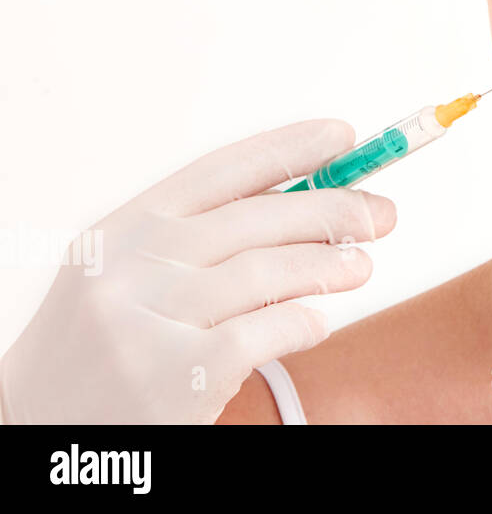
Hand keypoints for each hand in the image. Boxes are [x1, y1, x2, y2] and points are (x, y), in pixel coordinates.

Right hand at [0, 118, 395, 423]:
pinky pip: (266, 332)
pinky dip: (303, 321)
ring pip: (269, 272)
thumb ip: (202, 241)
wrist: (35, 430)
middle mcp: (131, 268)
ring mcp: (150, 322)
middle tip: (381, 213)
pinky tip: (317, 321)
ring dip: (329, 265)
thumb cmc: (99, 350)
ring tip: (362, 265)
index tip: (343, 136)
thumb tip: (308, 204)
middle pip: (256, 219)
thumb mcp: (129, 277)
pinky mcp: (176, 377)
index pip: (220, 172)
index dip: (288, 149)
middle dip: (331, 210)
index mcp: (122, 230)